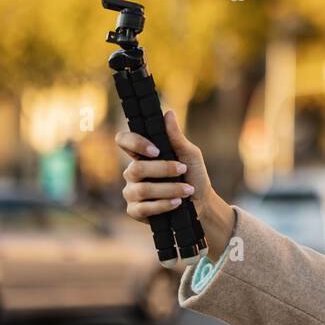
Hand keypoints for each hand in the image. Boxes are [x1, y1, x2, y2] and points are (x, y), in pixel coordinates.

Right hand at [116, 109, 232, 257]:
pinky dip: (164, 204)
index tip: (156, 150)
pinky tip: (177, 202)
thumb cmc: (193, 175)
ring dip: (169, 189)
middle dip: (163, 170)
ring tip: (187, 190)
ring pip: (142, 189)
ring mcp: (132, 192)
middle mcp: (132, 173)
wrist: (201, 203)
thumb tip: (168, 113)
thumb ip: (176, 137)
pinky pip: (144, 208)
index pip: (123, 141)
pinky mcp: (135, 211)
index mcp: (143, 155)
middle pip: (135, 169)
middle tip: (182, 170)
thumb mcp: (189, 155)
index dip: (134, 143)